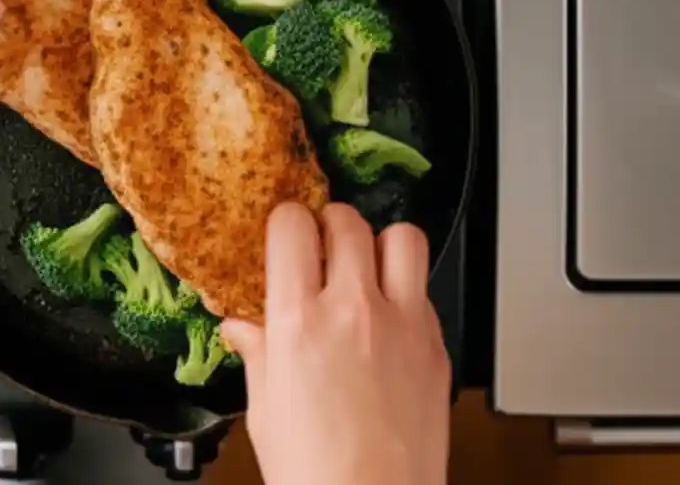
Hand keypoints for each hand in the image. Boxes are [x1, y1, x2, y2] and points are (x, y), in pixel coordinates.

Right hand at [221, 204, 450, 484]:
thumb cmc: (315, 473)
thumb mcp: (265, 409)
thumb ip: (258, 354)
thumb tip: (242, 329)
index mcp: (300, 321)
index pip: (293, 226)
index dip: (286, 221)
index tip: (285, 232)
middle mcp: (354, 310)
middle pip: (348, 221)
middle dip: (329, 224)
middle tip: (321, 245)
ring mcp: (403, 324)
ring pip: (404, 237)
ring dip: (381, 242)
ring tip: (366, 264)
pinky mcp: (437, 346)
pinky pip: (425, 290)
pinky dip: (406, 291)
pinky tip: (389, 318)